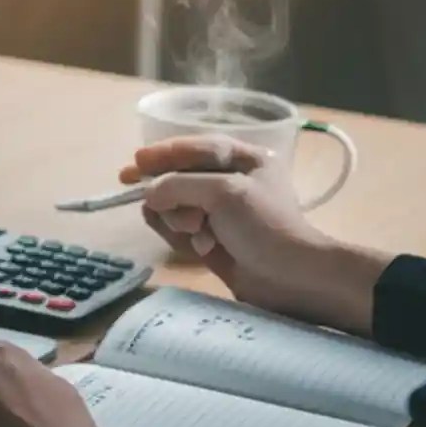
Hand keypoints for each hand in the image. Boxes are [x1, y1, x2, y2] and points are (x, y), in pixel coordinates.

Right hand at [121, 134, 393, 334]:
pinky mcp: (211, 241)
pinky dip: (182, 239)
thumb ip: (179, 185)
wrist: (291, 278)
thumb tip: (148, 195)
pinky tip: (200, 248)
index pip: (196, 148)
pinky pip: (178, 232)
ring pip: (174, 207)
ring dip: (179, 220)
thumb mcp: (223, 192)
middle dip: (172, 195)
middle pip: (179, 178)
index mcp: (245, 160)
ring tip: (197, 233)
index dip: (163, 153)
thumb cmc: (264, 225)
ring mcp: (220, 214)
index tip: (135, 164)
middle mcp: (231, 183)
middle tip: (168, 210)